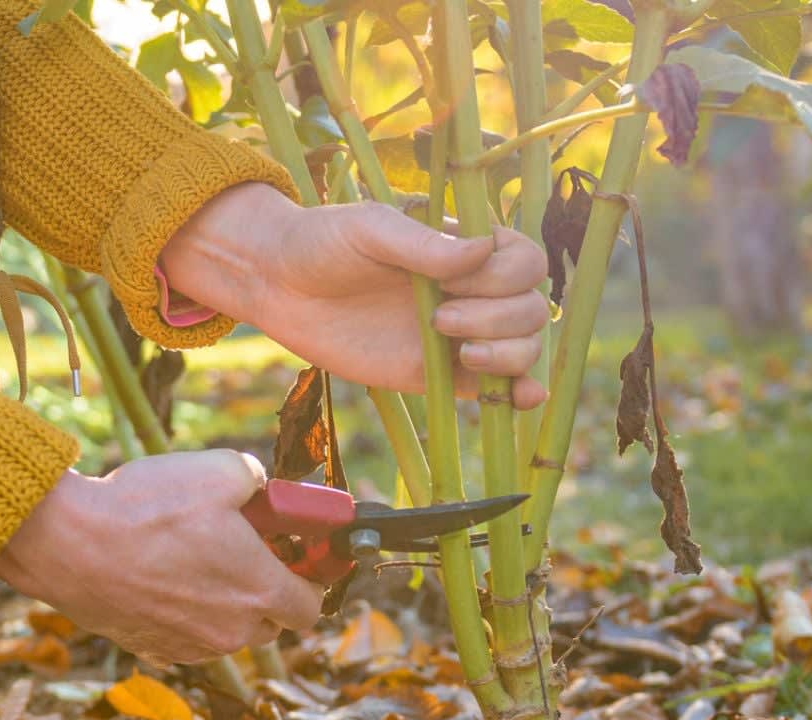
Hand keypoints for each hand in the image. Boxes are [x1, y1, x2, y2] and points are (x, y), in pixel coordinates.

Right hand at [0, 451, 320, 661]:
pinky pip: (187, 636)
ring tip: (189, 557)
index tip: (291, 554)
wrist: (69, 544)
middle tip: (240, 549)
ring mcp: (192, 648)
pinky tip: (157, 575)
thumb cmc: (147, 507)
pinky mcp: (154, 651)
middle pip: (271, 622)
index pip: (312, 607)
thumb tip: (261, 486)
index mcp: (261, 592)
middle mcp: (233, 632)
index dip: (306, 578)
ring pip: (227, 630)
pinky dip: (183, 613)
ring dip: (222, 602)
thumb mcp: (220, 469)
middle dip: (264, 589)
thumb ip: (258, 479)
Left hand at [161, 183, 549, 405]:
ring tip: (462, 352)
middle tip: (438, 319)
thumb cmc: (324, 243)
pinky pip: (491, 387)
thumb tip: (483, 250)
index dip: (504, 276)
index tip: (451, 281)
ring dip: (508, 354)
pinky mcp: (437, 374)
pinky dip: (518, 393)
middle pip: (532, 308)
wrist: (279, 286)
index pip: (525, 262)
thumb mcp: (371, 229)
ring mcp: (458, 334)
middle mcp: (471, 290)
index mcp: (464, 247)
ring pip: (522, 348)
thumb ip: (424, 244)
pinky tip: (526, 398)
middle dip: (498, 318)